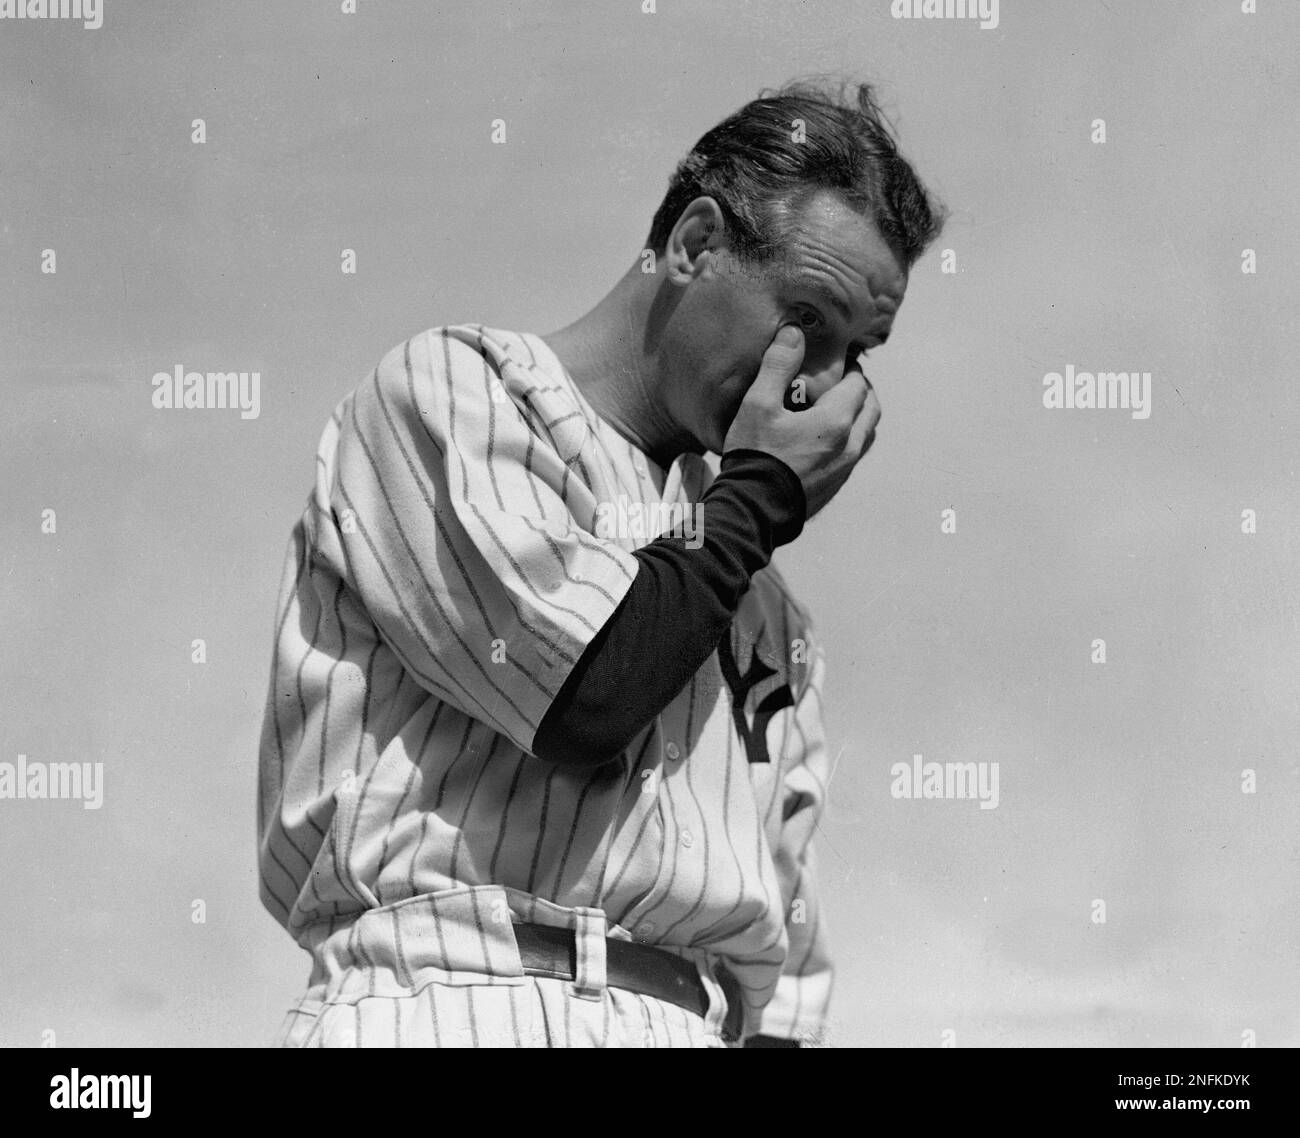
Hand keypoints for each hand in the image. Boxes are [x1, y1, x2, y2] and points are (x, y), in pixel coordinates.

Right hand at [723, 325, 880, 521]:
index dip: (850, 369)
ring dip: (859, 416)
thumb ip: (778, 366)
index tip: (838, 360)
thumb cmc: (756, 455)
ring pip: (866, 434)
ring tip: (837, 409)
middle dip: (861, 391)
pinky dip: (848, 439)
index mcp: (836, 421)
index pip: (857, 384)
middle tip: (842, 381)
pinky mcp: (835, 487)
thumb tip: (794, 332)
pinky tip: (825, 440)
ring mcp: (845, 469)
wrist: (753, 509)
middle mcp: (849, 445)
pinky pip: (853, 456)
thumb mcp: (758, 405)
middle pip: (871, 409)